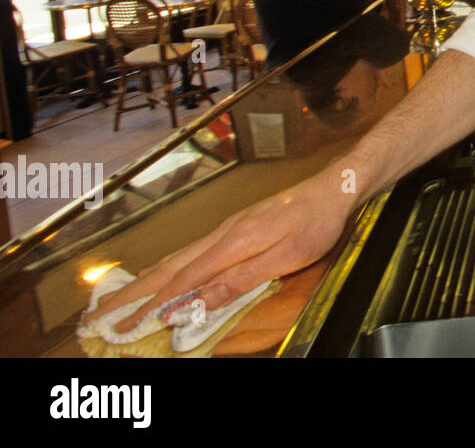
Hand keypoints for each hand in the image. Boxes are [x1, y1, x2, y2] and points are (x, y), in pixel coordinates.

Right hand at [86, 171, 354, 334]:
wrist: (331, 189)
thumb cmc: (315, 222)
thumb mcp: (286, 256)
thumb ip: (243, 277)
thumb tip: (202, 298)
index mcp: (233, 243)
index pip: (184, 280)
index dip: (154, 305)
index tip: (128, 325)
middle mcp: (223, 234)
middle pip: (169, 268)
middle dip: (133, 294)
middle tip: (102, 316)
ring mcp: (226, 229)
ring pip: (176, 258)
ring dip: (145, 281)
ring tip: (119, 298)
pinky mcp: (234, 228)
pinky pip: (191, 251)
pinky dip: (168, 267)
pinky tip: (162, 272)